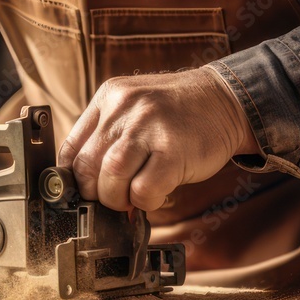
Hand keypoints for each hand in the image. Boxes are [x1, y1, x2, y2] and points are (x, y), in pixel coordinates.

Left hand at [57, 67, 257, 211]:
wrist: (228, 99)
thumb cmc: (177, 113)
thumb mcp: (135, 108)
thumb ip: (108, 137)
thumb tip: (84, 185)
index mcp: (109, 97)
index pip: (70, 148)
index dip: (73, 180)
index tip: (84, 194)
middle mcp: (125, 107)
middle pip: (86, 166)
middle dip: (96, 193)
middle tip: (114, 197)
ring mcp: (148, 126)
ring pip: (110, 178)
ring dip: (118, 199)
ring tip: (133, 197)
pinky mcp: (173, 149)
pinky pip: (143, 190)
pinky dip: (145, 202)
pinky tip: (156, 195)